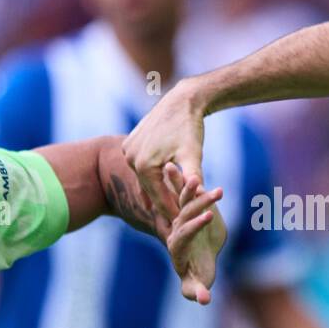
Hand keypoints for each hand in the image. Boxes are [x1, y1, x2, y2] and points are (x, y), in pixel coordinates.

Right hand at [123, 80, 207, 227]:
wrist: (181, 101)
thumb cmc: (190, 128)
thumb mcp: (193, 155)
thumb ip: (194, 179)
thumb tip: (201, 199)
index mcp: (144, 164)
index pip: (159, 197)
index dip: (172, 212)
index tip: (182, 226)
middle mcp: (131, 158)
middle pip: (150, 189)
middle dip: (164, 203)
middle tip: (176, 222)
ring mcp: (127, 150)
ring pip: (146, 178)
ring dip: (157, 190)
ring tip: (170, 207)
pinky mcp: (129, 143)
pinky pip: (142, 166)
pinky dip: (152, 176)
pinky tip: (160, 188)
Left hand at [164, 163, 225, 304]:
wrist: (197, 259)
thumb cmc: (198, 275)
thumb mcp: (197, 283)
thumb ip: (197, 290)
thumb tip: (204, 300)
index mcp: (177, 245)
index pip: (183, 234)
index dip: (194, 226)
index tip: (209, 217)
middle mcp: (176, 228)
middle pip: (182, 213)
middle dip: (196, 204)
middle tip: (211, 193)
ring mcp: (180, 216)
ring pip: (181, 199)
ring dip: (187, 187)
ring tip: (196, 175)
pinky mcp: (186, 207)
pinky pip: (185, 192)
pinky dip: (187, 182)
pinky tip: (191, 170)